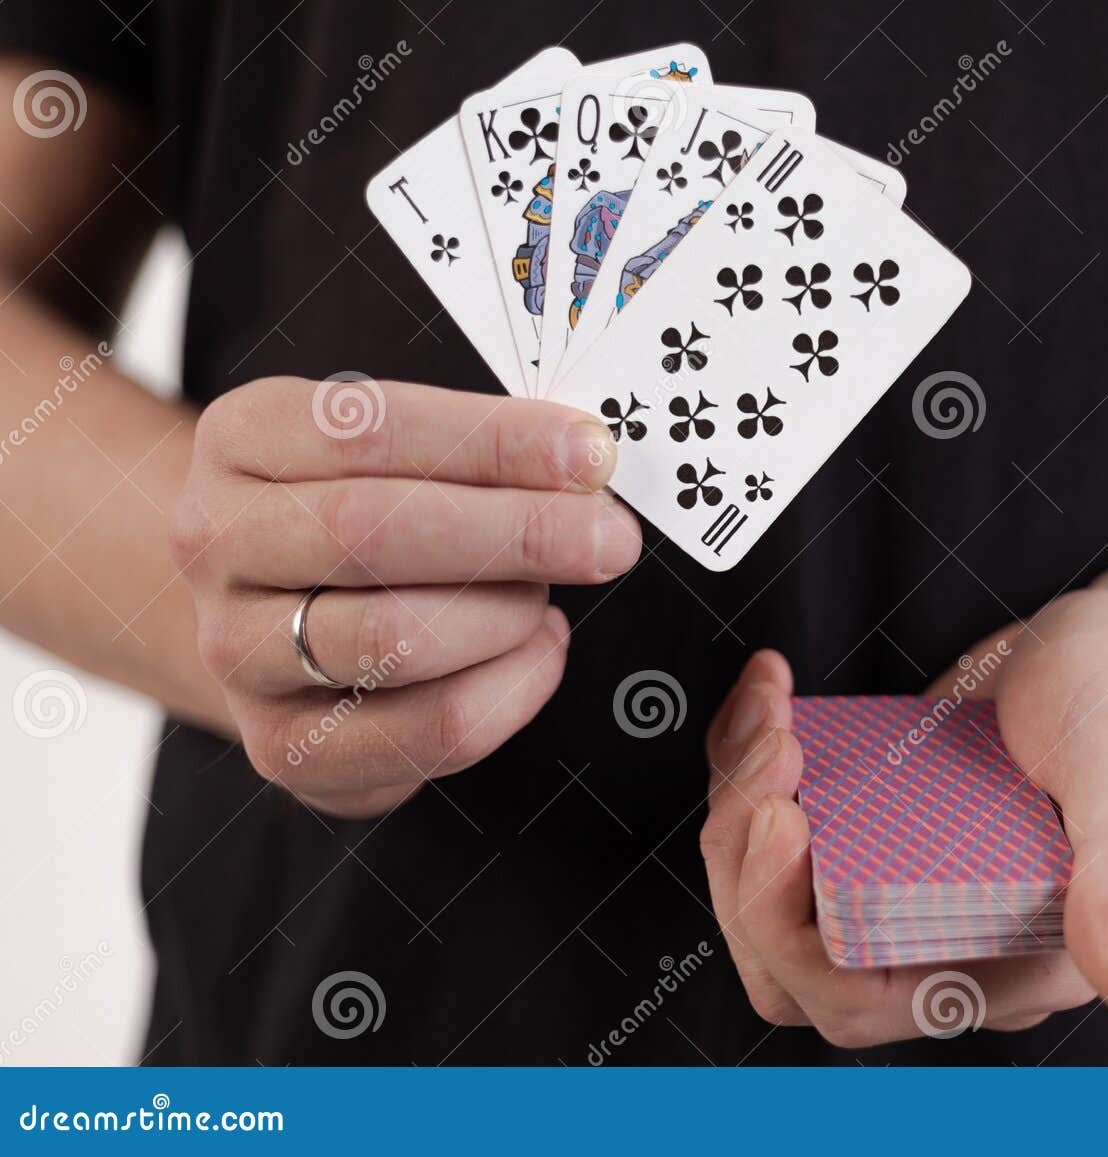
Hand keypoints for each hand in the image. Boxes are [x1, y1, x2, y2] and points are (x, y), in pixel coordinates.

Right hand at [170, 375, 640, 817]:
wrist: (270, 611)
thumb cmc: (361, 509)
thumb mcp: (393, 447)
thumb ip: (474, 446)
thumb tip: (585, 465)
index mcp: (242, 437)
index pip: (369, 430)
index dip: (493, 442)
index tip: (591, 454)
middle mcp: (216, 542)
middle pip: (376, 532)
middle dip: (519, 533)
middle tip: (610, 537)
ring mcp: (237, 651)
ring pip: (400, 638)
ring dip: (509, 615)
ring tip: (546, 599)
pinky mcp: (285, 745)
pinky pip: (430, 727)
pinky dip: (513, 690)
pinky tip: (535, 652)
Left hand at [701, 651, 1098, 1046]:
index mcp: (1007, 965)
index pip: (853, 999)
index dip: (790, 929)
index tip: (785, 817)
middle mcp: (940, 938)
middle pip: (786, 954)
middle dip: (744, 862)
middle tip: (771, 754)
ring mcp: (895, 880)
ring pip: (767, 890)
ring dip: (737, 802)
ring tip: (771, 711)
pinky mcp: (869, 820)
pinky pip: (777, 818)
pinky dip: (747, 756)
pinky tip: (769, 689)